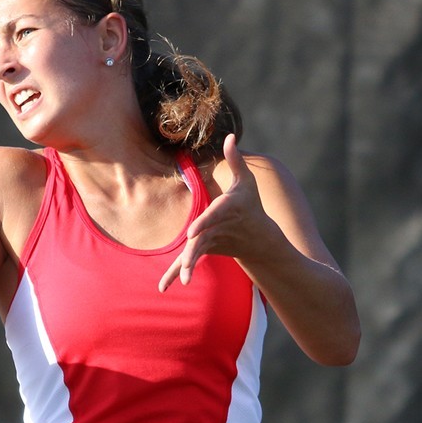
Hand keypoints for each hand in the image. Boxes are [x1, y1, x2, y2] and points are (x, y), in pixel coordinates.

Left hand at [158, 135, 276, 290]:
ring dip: (187, 266)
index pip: (214, 215)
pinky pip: (188, 261)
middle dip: (194, 252)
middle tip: (186, 263)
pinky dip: (174, 273)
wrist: (260, 238)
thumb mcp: (247, 181)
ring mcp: (213, 241)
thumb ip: (235, 159)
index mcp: (228, 209)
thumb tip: (229, 135)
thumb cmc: (251, 205)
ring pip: (197, 253)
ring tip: (182, 280)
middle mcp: (219, 227)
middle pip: (204, 239)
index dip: (204, 222)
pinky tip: (161, 287)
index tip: (192, 232)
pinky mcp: (206, 250)